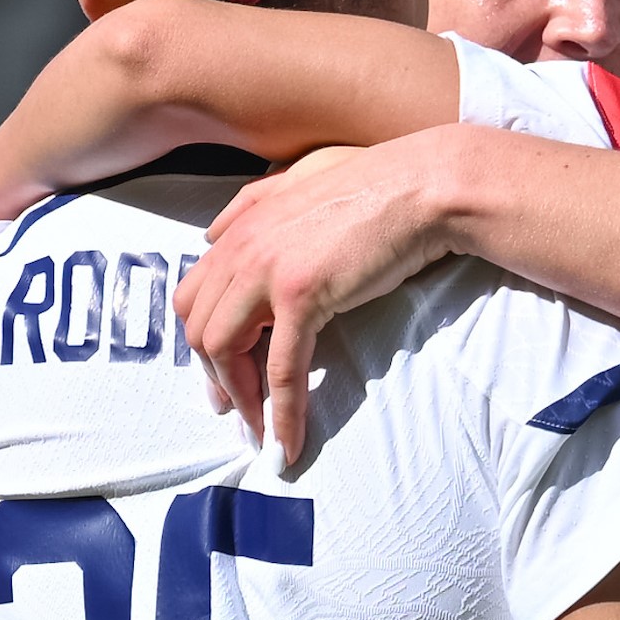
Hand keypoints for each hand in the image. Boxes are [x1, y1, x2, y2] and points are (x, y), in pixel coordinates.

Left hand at [183, 130, 449, 461]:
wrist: (424, 185)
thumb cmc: (378, 183)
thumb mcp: (302, 178)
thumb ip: (253, 202)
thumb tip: (214, 232)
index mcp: (241, 227)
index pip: (194, 296)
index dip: (204, 341)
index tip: (223, 374)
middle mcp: (241, 247)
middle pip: (199, 327)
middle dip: (216, 376)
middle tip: (236, 410)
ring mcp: (267, 271)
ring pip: (226, 351)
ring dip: (241, 399)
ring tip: (260, 429)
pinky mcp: (301, 296)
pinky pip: (282, 369)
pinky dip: (282, 413)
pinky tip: (289, 442)